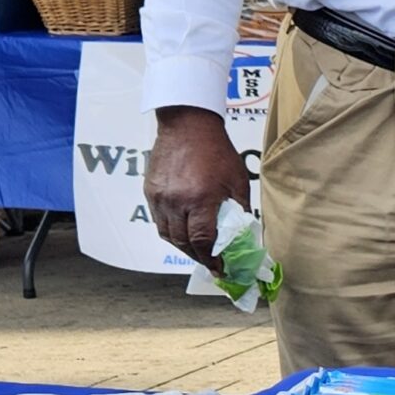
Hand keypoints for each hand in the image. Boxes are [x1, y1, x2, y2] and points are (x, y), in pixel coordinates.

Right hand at [145, 106, 250, 266]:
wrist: (187, 125)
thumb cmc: (217, 151)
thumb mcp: (237, 181)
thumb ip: (240, 210)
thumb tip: (244, 235)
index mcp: (200, 200)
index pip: (203, 241)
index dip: (212, 259)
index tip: (221, 269)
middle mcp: (176, 202)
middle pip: (184, 242)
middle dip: (199, 257)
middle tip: (211, 263)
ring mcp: (160, 197)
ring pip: (168, 235)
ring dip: (183, 247)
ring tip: (198, 251)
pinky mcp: (150, 191)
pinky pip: (159, 221)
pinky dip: (171, 231)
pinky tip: (183, 232)